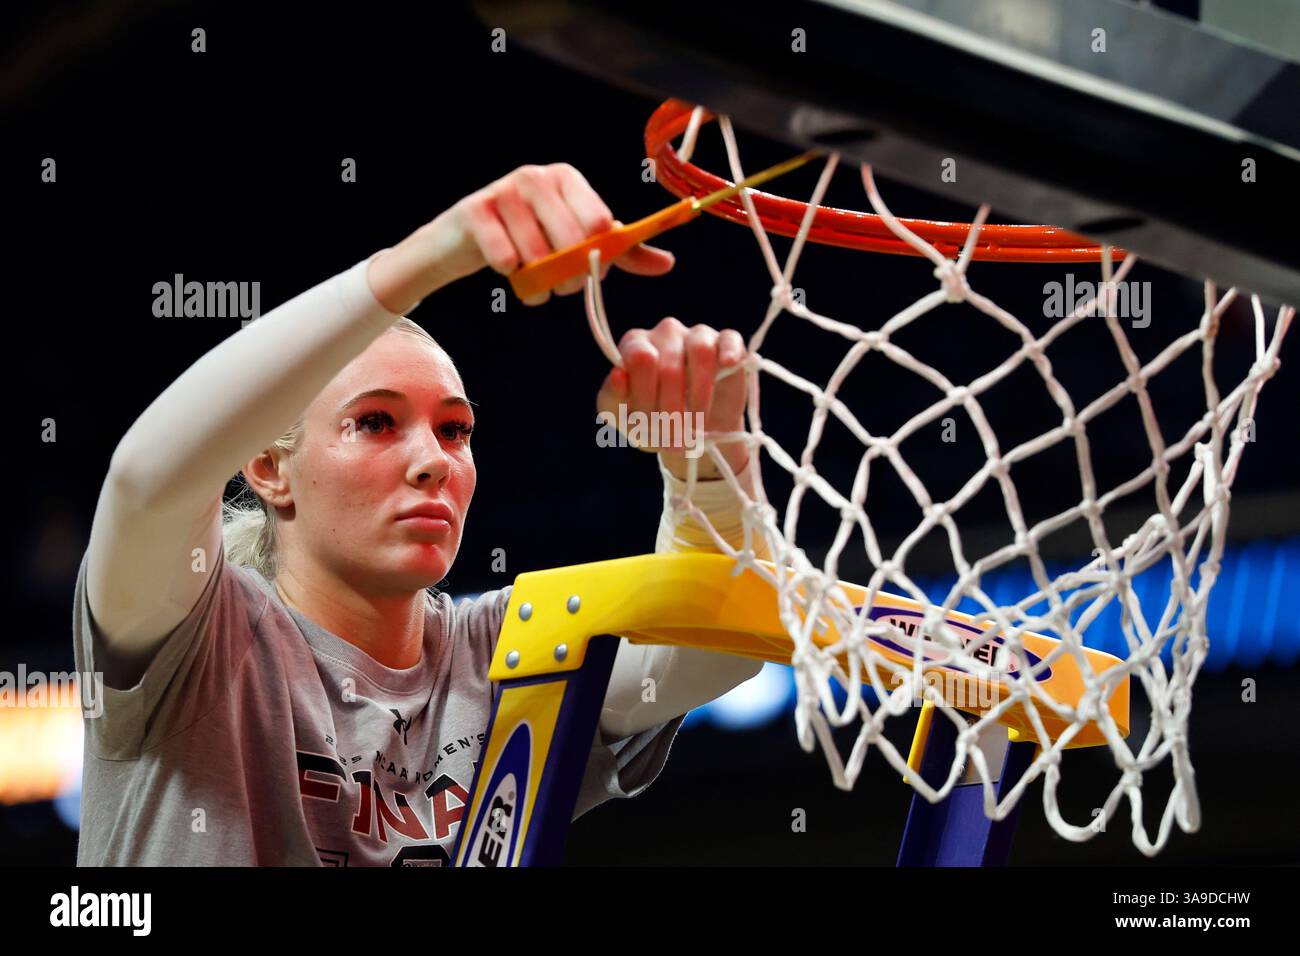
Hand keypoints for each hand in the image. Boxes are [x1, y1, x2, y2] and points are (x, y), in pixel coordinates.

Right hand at [419, 163, 674, 305]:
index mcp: (567, 178)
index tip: (587, 266)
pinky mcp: (475, 211)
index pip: (600, 223)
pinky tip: (507, 270)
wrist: (466, 242)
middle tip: (561, 284)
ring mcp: (504, 190)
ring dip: (540, 283)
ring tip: (533, 280)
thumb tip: (667, 263)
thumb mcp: (577, 242)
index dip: (596, 256)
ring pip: (539, 256)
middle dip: (570, 276)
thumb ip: (621, 251)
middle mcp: (537, 177)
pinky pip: (506, 258)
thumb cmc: (529, 239)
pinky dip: (512, 277)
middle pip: (572, 241)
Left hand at [596, 317, 749, 479]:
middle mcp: (665, 334)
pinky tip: (727, 364)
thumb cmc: (652, 423)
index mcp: (635, 345)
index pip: (640, 360)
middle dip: (671, 410)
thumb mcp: (624, 419)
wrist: (692, 437)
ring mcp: (697, 335)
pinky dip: (730, 351)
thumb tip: (618, 375)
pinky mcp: (727, 345)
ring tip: (698, 425)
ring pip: (700, 351)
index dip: (646, 396)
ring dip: (699, 395)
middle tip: (675, 439)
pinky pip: (730, 339)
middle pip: (669, 365)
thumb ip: (611, 399)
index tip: (651, 426)